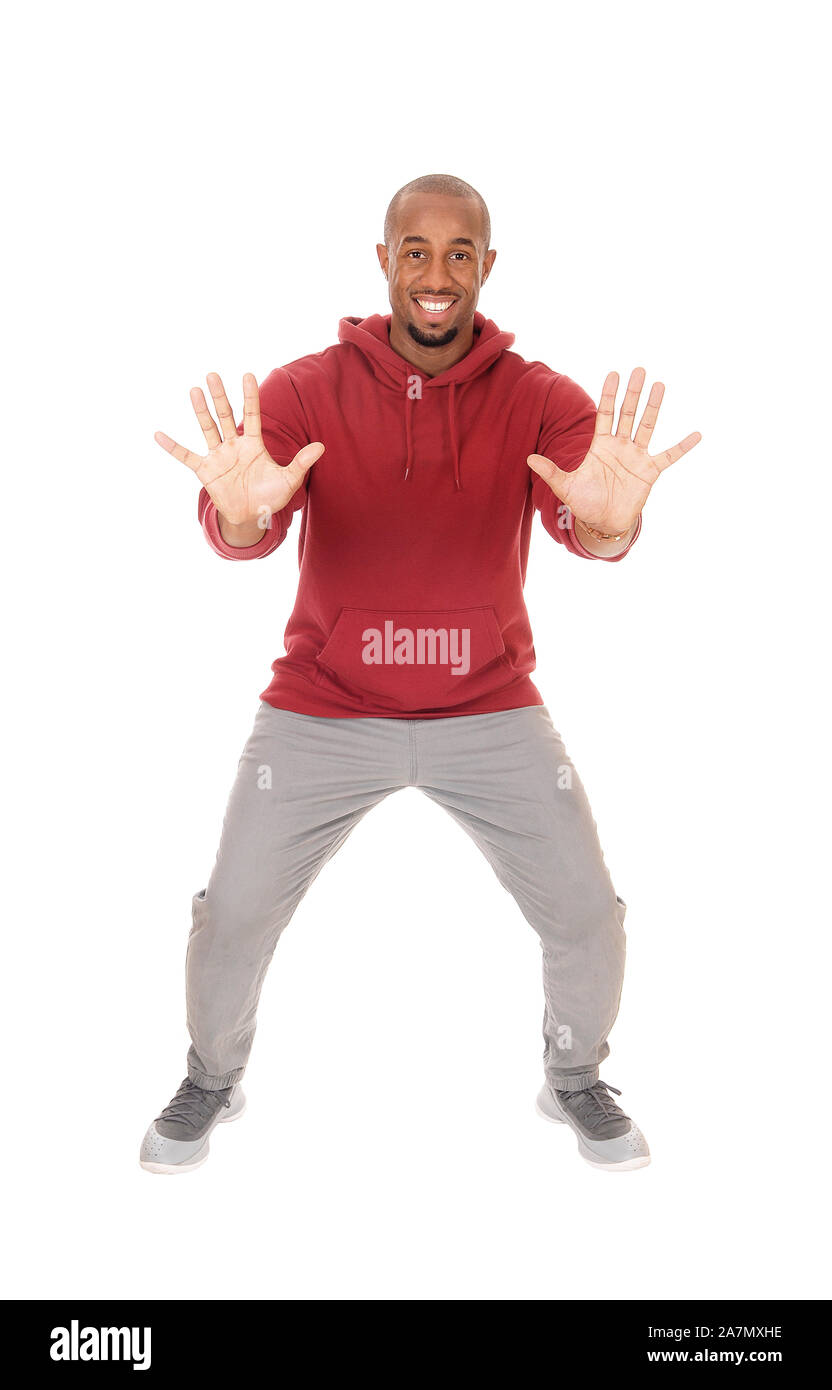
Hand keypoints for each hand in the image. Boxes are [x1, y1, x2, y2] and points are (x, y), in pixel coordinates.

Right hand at [154, 371, 323, 527]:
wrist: (252, 517)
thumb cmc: (271, 496)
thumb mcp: (289, 480)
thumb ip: (301, 462)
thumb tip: (322, 446)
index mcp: (253, 444)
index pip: (252, 415)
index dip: (250, 396)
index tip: (248, 375)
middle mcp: (234, 445)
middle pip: (225, 415)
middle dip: (220, 396)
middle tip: (213, 374)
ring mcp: (218, 456)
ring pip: (207, 428)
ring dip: (200, 411)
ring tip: (194, 390)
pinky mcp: (205, 471)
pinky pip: (186, 456)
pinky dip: (172, 447)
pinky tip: (158, 434)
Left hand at [527, 368, 701, 535]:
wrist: (603, 522)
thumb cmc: (584, 502)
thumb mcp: (565, 487)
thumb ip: (551, 471)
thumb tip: (528, 458)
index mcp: (600, 445)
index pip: (604, 413)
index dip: (608, 394)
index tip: (612, 374)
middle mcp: (620, 445)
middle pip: (627, 414)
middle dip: (632, 393)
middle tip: (639, 370)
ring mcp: (636, 457)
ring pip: (647, 426)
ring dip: (654, 407)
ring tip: (660, 385)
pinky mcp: (649, 472)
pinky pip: (669, 456)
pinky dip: (683, 447)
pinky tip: (697, 435)